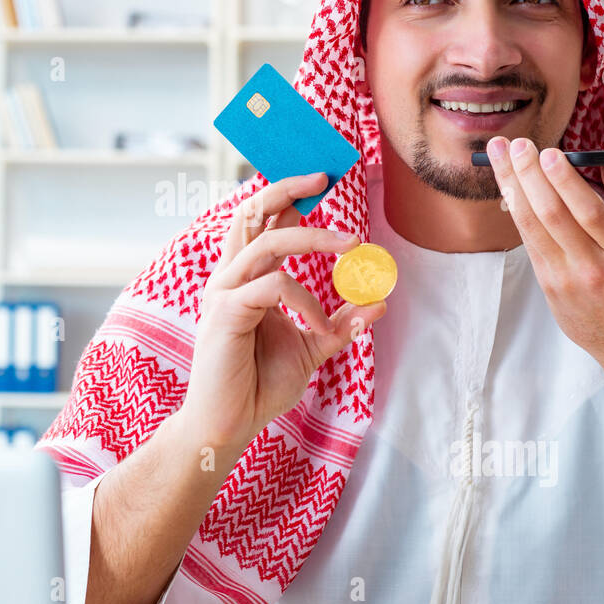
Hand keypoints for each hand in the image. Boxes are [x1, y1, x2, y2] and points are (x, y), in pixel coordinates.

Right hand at [183, 172, 386, 448]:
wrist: (230, 426)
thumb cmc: (258, 386)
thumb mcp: (311, 348)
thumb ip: (340, 323)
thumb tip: (378, 300)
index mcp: (246, 278)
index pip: (262, 222)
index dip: (288, 196)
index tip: (321, 179)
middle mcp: (231, 277)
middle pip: (251, 212)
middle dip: (286, 188)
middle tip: (323, 177)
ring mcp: (224, 292)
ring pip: (268, 241)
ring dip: (314, 237)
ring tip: (353, 244)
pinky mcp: (226, 313)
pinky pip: (274, 287)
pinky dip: (307, 302)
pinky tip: (322, 328)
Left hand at [485, 132, 603, 370]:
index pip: (590, 212)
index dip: (565, 181)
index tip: (548, 152)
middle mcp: (594, 269)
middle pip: (553, 216)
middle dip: (529, 175)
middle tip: (514, 144)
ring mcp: (566, 282)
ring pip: (531, 228)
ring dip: (512, 188)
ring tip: (499, 156)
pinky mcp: (549, 290)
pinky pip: (530, 243)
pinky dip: (519, 212)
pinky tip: (510, 187)